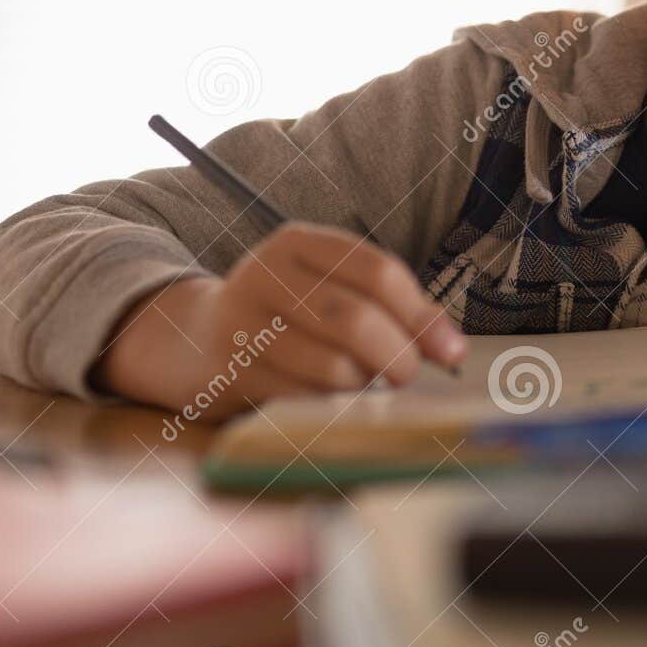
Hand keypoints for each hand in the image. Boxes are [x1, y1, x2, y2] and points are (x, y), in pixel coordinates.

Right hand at [92, 223, 467, 415]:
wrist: (194, 340)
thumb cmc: (289, 314)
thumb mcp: (332, 290)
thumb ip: (393, 308)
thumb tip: (451, 348)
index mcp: (298, 242)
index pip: (377, 272)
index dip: (422, 315)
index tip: (451, 352)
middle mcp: (264, 274)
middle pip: (356, 319)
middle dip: (398, 355)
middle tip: (408, 375)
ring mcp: (242, 324)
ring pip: (332, 366)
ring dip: (363, 383)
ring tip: (361, 380)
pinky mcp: (230, 373)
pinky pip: (304, 398)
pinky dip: (331, 404)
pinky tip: (329, 395)